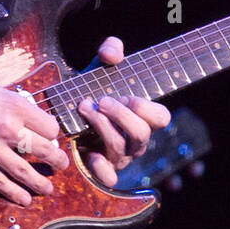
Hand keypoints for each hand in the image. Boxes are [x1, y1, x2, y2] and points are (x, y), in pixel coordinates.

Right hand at [0, 66, 67, 206]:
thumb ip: (11, 103)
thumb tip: (25, 114)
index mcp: (15, 107)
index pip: (49, 126)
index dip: (52, 134)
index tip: (50, 139)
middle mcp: (8, 128)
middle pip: (44, 150)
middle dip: (57, 161)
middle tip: (61, 166)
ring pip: (25, 171)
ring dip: (40, 183)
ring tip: (47, 189)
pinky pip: (0, 183)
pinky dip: (15, 193)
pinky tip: (24, 199)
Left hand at [77, 36, 171, 187]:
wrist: (68, 112)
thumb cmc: (93, 91)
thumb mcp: (100, 68)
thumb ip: (110, 51)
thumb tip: (112, 53)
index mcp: (143, 118)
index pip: (161, 117)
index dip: (145, 107)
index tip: (126, 96)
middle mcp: (136, 140)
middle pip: (141, 134)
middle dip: (121, 115)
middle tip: (101, 100)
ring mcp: (121, 156)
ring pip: (120, 148)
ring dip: (101, 126)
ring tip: (84, 108)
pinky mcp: (103, 169)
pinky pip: (110, 178)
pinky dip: (101, 167)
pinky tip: (90, 153)